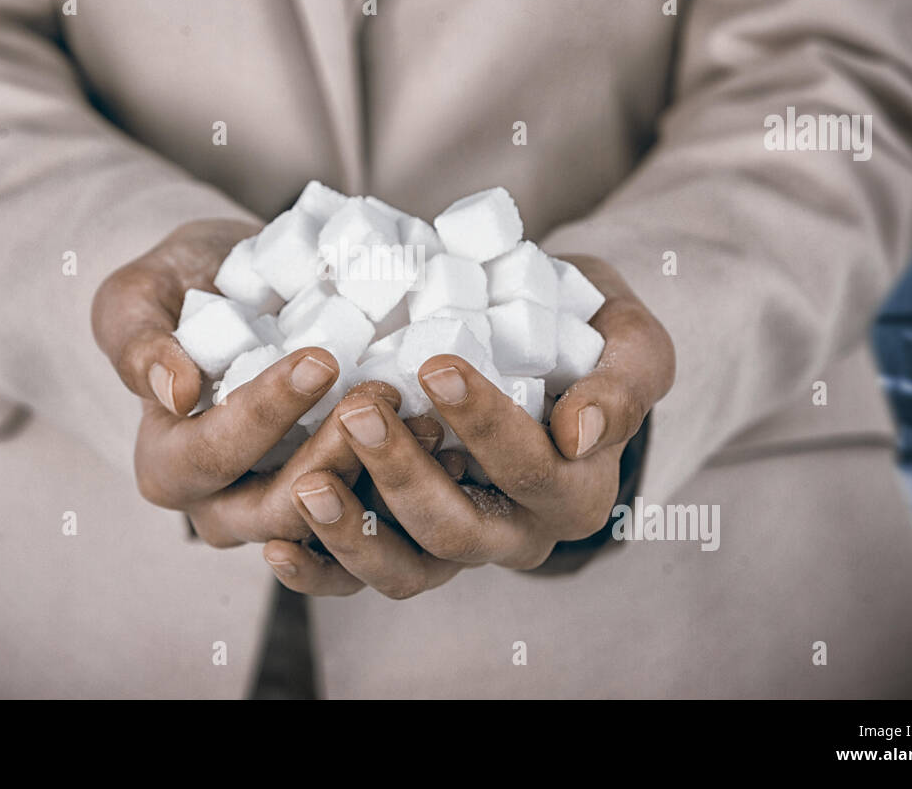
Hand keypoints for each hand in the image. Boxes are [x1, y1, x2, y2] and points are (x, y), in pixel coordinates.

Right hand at [90, 219, 438, 545]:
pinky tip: (453, 450)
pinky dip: (412, 493)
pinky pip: (375, 521)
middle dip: (335, 452)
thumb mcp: (135, 297)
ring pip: (335, 525)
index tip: (319, 359)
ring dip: (384, 480)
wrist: (234, 291)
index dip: (265, 411)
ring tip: (431, 424)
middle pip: (279, 505)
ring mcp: (284, 513)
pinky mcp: (338, 507)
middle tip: (383, 392)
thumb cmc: (180, 290)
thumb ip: (138, 340)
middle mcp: (222, 506)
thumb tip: (175, 390)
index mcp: (169, 465)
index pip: (213, 453)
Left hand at [261, 254, 674, 597]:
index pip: (531, 468)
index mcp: (575, 491)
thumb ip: (623, 383)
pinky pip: (362, 576)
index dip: (485, 424)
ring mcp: (458, 544)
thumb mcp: (632, 343)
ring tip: (308, 487)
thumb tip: (580, 432)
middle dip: (406, 474)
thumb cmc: (588, 336)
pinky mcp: (406, 542)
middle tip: (361, 409)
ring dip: (354, 534)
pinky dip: (321, 569)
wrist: (547, 351)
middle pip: (460, 529)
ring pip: (407, 569)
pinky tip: (279, 547)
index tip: (435, 366)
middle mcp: (518, 532)